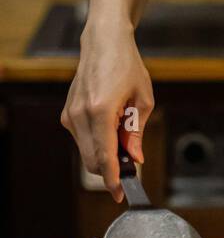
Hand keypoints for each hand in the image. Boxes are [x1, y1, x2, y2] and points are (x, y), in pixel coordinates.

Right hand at [60, 20, 152, 201]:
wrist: (103, 43)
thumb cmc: (126, 66)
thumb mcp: (142, 99)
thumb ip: (136, 131)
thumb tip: (135, 157)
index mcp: (101, 110)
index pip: (105, 156)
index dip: (113, 179)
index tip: (120, 194)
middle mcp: (80, 115)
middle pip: (92, 160)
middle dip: (111, 169)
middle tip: (132, 165)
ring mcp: (70, 115)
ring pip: (86, 152)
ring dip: (105, 154)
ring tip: (124, 134)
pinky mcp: (67, 114)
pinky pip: (83, 140)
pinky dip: (97, 143)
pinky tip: (112, 127)